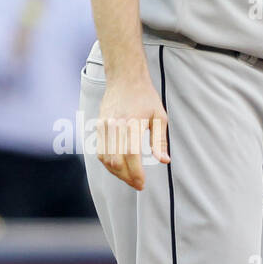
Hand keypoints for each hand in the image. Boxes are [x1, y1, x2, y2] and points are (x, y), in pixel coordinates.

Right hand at [95, 75, 168, 190]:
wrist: (124, 79)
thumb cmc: (145, 97)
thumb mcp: (159, 117)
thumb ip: (160, 140)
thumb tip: (163, 160)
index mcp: (132, 124)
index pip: (131, 155)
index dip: (135, 173)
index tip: (141, 183)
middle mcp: (116, 126)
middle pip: (116, 161)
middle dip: (127, 177)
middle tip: (137, 184)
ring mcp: (104, 127)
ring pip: (106, 159)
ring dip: (116, 173)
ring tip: (129, 178)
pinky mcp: (98, 127)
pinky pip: (100, 151)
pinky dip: (108, 163)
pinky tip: (118, 167)